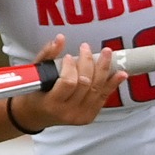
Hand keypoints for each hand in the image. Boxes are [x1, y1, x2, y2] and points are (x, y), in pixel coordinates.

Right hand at [10, 37, 124, 130]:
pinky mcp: (89, 116)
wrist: (35, 115)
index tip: (67, 57)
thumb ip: (47, 55)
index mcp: (51, 103)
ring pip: (97, 89)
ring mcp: (80, 115)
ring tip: (107, 54)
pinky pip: (103, 97)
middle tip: (86, 49)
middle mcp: (67, 112)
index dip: (70, 66)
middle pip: (85, 83)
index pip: (68, 82)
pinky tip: (121, 74)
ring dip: (104, 69)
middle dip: (88, 62)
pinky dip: (112, 84)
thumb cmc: (33, 94)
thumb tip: (60, 39)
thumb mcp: (34, 74)